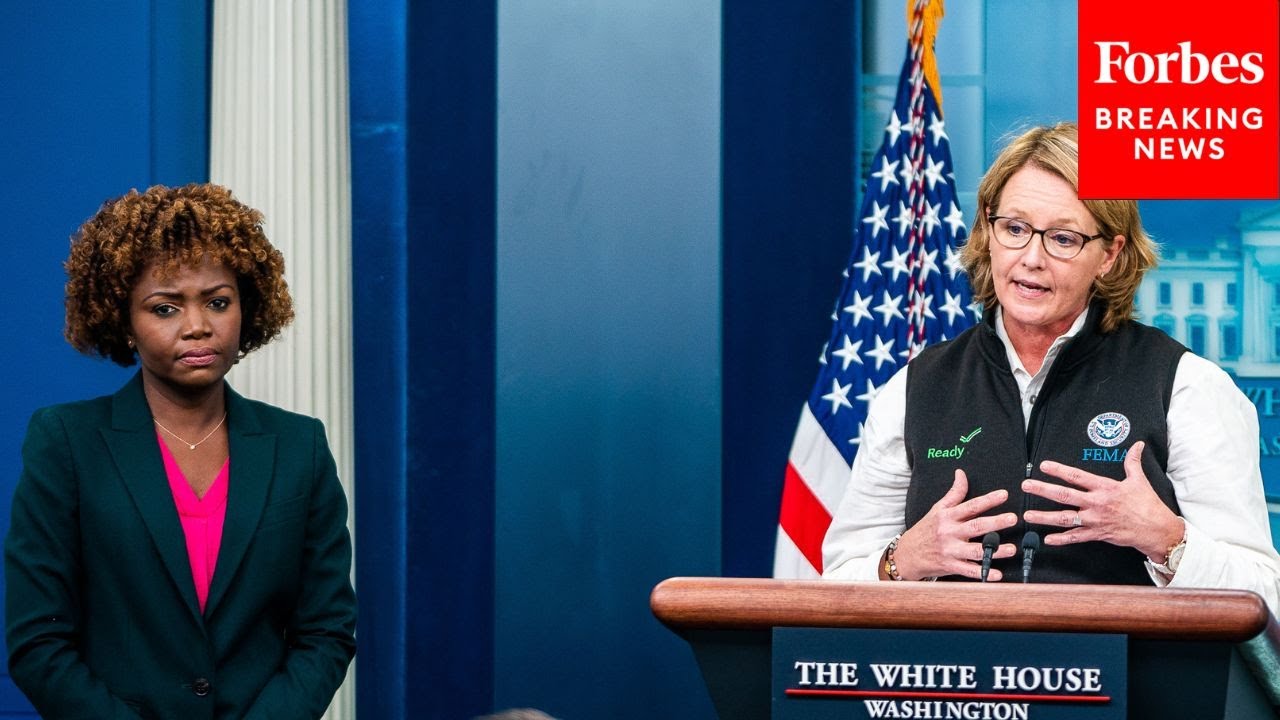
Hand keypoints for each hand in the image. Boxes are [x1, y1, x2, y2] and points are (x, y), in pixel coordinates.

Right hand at [893, 469, 1017, 580]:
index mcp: (947, 516)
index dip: (988, 500)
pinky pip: (969, 571)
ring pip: (975, 550)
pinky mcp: (950, 566)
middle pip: (975, 526)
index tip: (1004, 495)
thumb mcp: (937, 509)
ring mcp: (950, 550)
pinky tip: (996, 574)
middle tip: (1012, 518)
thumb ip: (953, 493)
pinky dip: (983, 574)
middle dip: (995, 522)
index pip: (970, 506)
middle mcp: (949, 532)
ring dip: (994, 550)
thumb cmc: (926, 530)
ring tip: (1012, 548)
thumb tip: (961, 473)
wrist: (907, 554)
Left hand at [1022, 441, 1181, 558]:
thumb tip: (1137, 445)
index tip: (1044, 465)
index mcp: (1105, 488)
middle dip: (1043, 490)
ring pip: (1065, 518)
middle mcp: (1097, 503)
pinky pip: (1076, 537)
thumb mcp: (1139, 480)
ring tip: (1028, 515)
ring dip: (1045, 517)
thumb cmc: (1148, 505)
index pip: (1077, 476)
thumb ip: (1133, 462)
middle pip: (1065, 495)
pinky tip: (1047, 539)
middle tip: (1026, 485)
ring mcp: (1095, 520)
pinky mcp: (1098, 534)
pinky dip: (1061, 539)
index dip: (1059, 470)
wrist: (1157, 530)